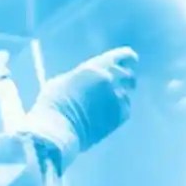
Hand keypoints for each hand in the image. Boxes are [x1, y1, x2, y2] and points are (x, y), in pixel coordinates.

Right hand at [24, 47, 137, 169]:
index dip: (128, 56)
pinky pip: (125, 109)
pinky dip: (118, 112)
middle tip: (128, 84)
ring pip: (126, 94)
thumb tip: (86, 78)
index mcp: (94, 67)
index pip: (119, 56)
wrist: (57, 129)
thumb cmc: (53, 105)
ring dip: (119, 98)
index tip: (133, 59)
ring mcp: (115, 97)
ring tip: (102, 108)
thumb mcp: (62, 81)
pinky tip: (103, 118)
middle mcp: (108, 79)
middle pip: (128, 75)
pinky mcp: (119, 115)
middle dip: (128, 79)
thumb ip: (79, 76)